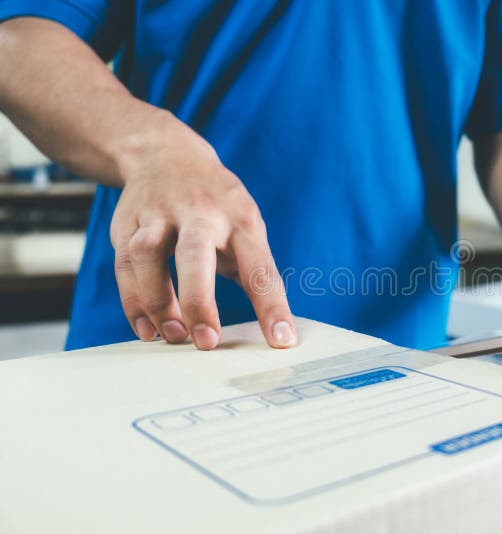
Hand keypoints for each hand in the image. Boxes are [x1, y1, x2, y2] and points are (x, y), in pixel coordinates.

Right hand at [110, 115, 295, 349]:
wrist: (166, 153)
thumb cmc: (217, 205)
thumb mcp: (246, 226)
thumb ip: (253, 271)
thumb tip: (272, 328)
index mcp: (241, 219)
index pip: (261, 267)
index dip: (272, 306)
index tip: (281, 340)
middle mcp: (200, 213)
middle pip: (195, 252)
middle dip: (199, 299)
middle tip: (206, 341)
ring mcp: (159, 214)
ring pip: (148, 255)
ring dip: (158, 301)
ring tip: (174, 336)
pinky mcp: (127, 222)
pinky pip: (124, 264)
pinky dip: (133, 301)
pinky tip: (147, 329)